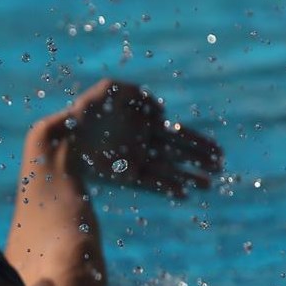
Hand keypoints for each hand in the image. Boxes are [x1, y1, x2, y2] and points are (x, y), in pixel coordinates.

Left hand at [52, 78, 223, 197]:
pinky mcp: (125, 175)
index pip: (179, 134)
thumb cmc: (86, 110)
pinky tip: (183, 194)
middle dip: (199, 159)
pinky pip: (151, 182)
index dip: (199, 144)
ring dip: (189, 177)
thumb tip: (161, 109)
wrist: (64, 135)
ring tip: (209, 184)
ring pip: (169, 169)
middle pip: (179, 153)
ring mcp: (136, 160)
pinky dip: (167, 187)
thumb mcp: (110, 90)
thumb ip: (136, 93)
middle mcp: (144, 142)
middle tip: (221, 166)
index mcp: (145, 122)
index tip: (218, 152)